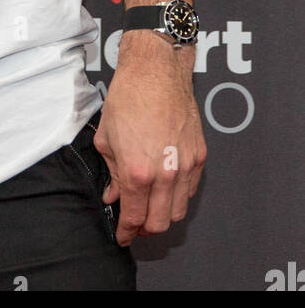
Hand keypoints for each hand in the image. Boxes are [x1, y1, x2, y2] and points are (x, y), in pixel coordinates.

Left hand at [94, 31, 206, 245]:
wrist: (155, 72)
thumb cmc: (127, 98)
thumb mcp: (107, 138)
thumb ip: (112, 173)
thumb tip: (114, 195)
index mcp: (137, 172)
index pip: (133, 217)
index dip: (126, 232)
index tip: (122, 236)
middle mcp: (164, 174)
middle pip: (159, 223)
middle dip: (144, 229)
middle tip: (134, 224)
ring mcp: (185, 166)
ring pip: (178, 212)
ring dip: (163, 215)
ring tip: (150, 207)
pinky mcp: (199, 156)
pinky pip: (191, 190)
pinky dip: (178, 197)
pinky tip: (165, 188)